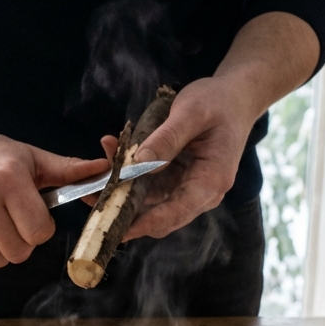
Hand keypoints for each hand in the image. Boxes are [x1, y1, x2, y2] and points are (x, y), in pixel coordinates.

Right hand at [0, 129, 107, 265]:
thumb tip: (104, 170)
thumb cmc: (1, 156)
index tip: (36, 216)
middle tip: (18, 223)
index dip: (42, 229)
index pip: (38, 232)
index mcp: (9, 177)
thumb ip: (69, 170)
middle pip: (17, 252)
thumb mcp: (35, 158)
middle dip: (24, 242)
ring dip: (3, 248)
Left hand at [87, 75, 257, 240]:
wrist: (233, 96)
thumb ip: (167, 138)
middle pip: (159, 216)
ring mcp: (185, 187)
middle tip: (91, 198)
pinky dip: (127, 175)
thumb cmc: (218, 102)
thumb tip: (138, 165)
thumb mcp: (192, 112)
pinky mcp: (174, 179)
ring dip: (121, 191)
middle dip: (124, 210)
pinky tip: (111, 154)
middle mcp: (199, 192)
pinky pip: (146, 185)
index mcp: (211, 181)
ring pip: (148, 202)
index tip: (118, 229)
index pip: (177, 212)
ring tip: (95, 175)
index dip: (146, 223)